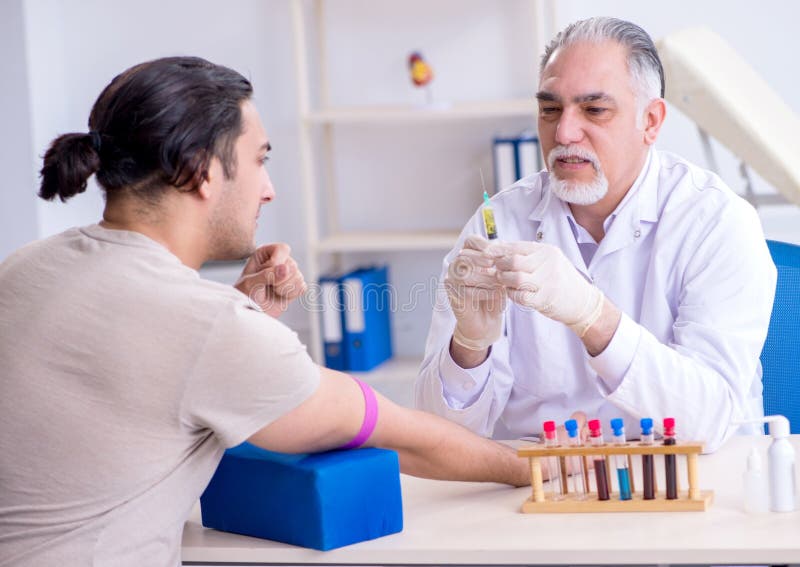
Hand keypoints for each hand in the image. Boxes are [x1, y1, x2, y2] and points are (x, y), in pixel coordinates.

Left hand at [235, 243, 306, 317]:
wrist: (250, 312)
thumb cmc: (245, 295)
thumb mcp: (250, 284)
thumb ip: (267, 275)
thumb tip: (286, 268)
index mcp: (265, 253)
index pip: (282, 249)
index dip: (277, 261)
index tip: (267, 273)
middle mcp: (279, 260)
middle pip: (292, 265)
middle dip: (280, 280)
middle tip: (268, 286)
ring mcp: (288, 273)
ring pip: (298, 277)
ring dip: (284, 288)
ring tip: (272, 291)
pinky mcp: (295, 285)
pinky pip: (302, 287)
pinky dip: (291, 294)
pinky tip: (280, 295)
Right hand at [445, 235, 505, 350]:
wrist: (487, 321)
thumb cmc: (495, 295)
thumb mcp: (502, 275)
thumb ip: (500, 261)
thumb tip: (502, 246)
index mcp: (469, 255)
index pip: (470, 241)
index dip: (482, 244)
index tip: (495, 252)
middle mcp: (457, 266)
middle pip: (465, 256)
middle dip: (483, 261)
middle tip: (498, 267)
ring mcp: (452, 281)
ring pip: (464, 274)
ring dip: (485, 278)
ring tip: (500, 283)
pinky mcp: (452, 296)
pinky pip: (465, 291)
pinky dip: (483, 291)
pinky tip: (495, 293)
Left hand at [488, 240, 603, 336]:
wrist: (582, 301)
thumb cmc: (560, 280)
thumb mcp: (547, 261)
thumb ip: (526, 254)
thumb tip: (498, 247)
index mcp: (547, 251)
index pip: (516, 246)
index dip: (498, 250)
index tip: (485, 254)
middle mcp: (549, 263)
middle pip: (513, 261)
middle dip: (500, 267)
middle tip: (497, 271)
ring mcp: (548, 281)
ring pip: (516, 278)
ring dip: (505, 281)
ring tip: (504, 282)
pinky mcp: (546, 298)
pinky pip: (521, 296)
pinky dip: (512, 295)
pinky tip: (513, 293)